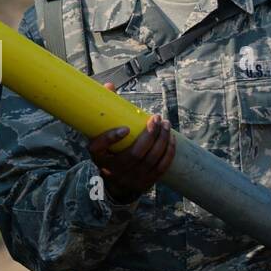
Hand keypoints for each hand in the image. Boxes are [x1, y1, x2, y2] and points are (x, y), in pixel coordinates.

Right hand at [87, 83, 175, 202]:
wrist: (115, 184)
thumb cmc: (109, 153)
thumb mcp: (101, 137)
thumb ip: (106, 113)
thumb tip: (109, 86)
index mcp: (98, 158)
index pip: (99, 149)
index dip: (111, 139)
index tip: (125, 128)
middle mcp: (113, 171)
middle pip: (134, 154)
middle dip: (149, 135)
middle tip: (157, 119)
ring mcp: (130, 180)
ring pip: (150, 160)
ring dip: (162, 141)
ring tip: (166, 125)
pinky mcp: (145, 183)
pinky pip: (160, 168)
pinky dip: (168, 153)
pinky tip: (172, 139)